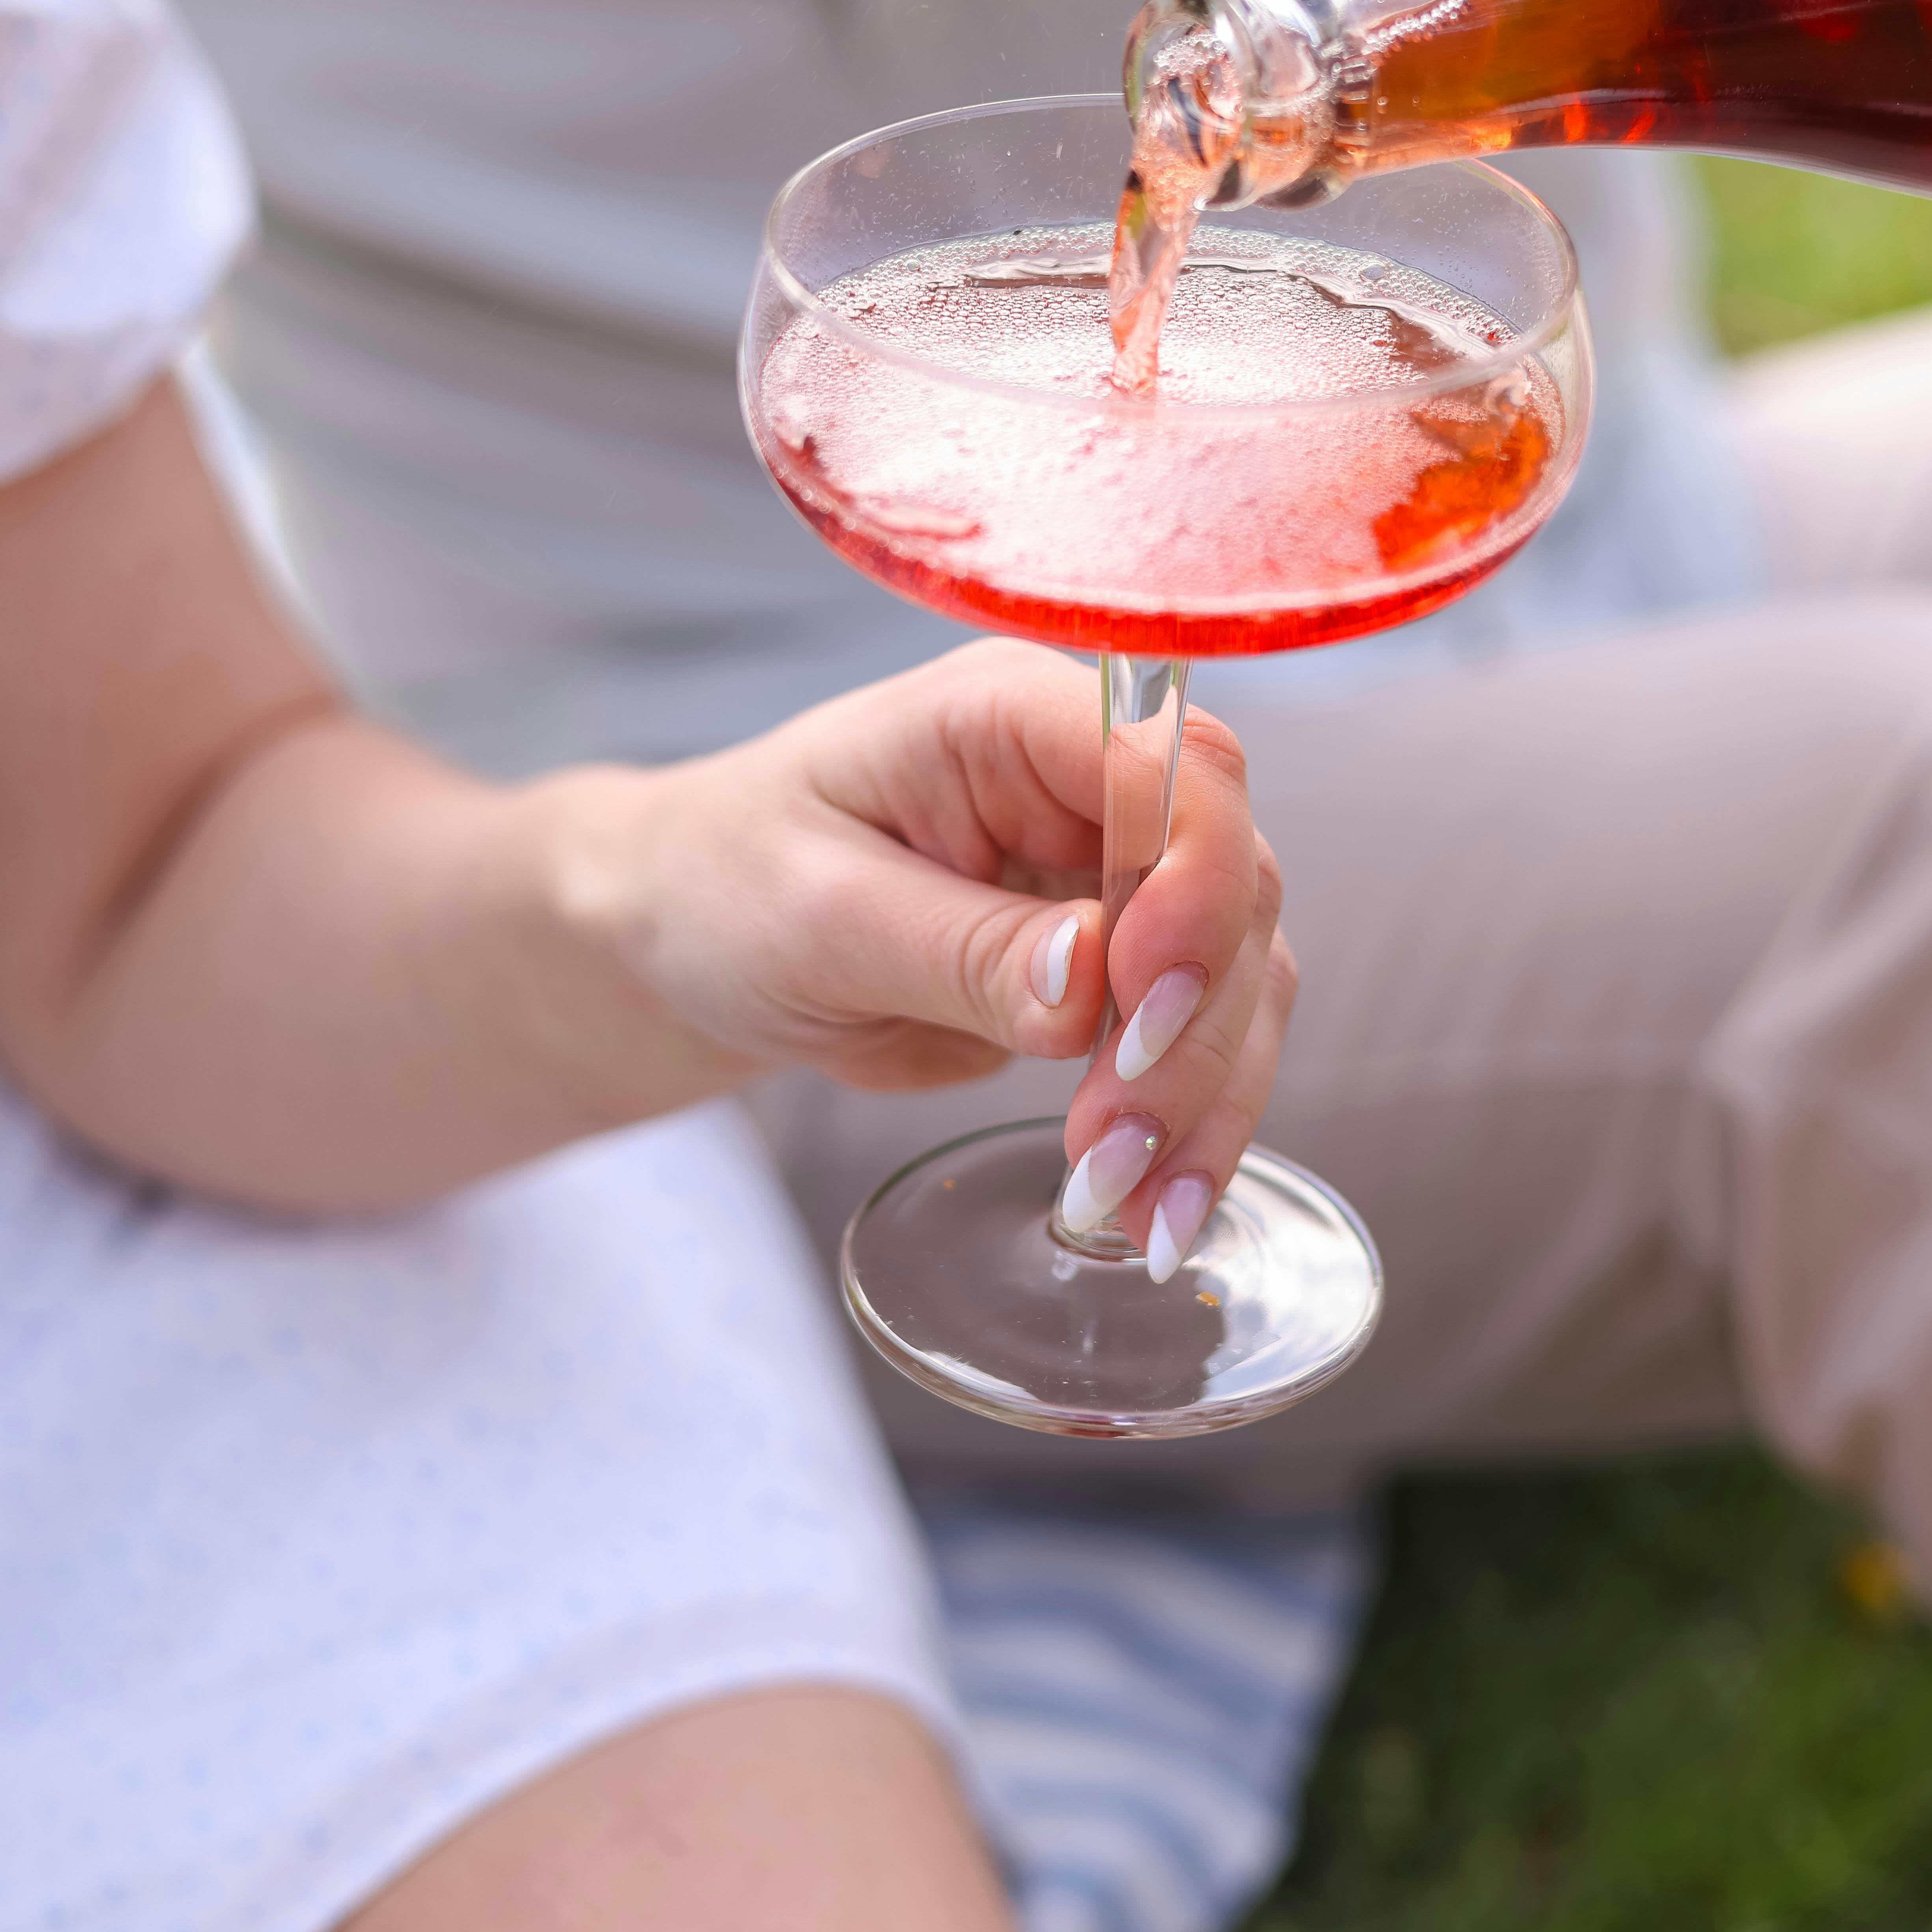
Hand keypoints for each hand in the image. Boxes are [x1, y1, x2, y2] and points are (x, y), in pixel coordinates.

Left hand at [600, 640, 1294, 1254]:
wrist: (690, 936)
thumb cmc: (727, 884)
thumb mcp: (815, 917)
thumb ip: (958, 947)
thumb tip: (1090, 984)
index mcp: (1009, 715)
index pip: (1173, 764)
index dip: (1191, 881)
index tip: (1137, 1004)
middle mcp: (1089, 778)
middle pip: (1231, 882)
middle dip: (1191, 1029)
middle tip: (1109, 1146)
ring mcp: (1116, 872)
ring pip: (1242, 974)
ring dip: (1205, 1097)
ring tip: (1132, 1216)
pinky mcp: (1122, 965)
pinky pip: (1206, 1039)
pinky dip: (1194, 1126)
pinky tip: (1152, 1211)